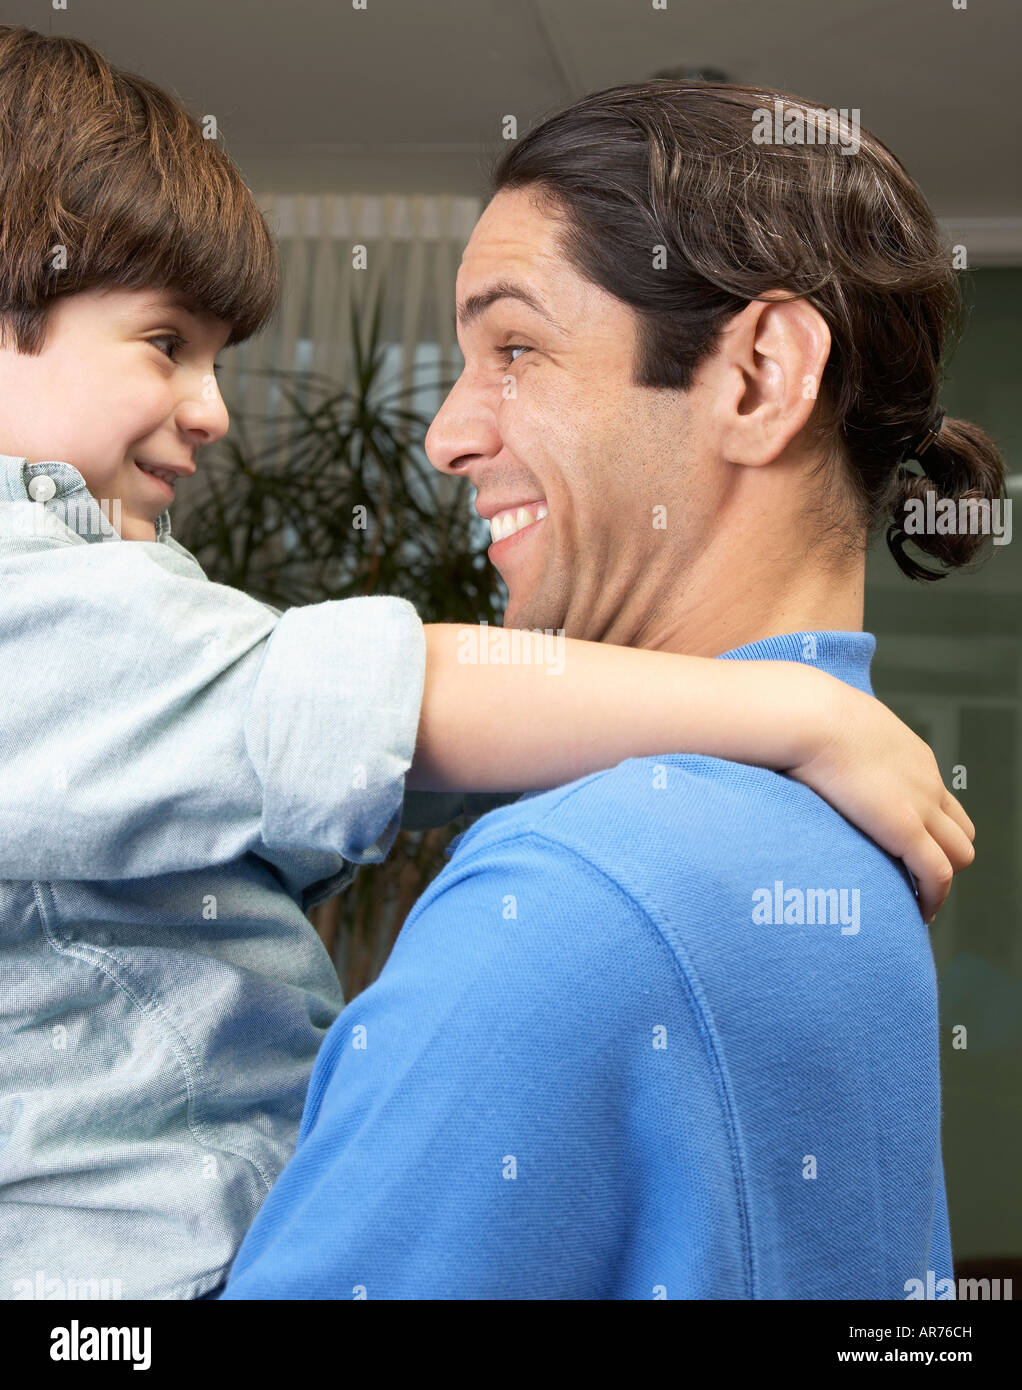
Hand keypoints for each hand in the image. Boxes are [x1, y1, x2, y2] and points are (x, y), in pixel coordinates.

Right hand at [787, 683, 974, 923]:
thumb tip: (804, 754)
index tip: (906, 849)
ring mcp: (921, 806)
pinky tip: (917, 911)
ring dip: (940, 879)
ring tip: (912, 898)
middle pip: (960, 831)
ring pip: (958, 855)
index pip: (940, 802)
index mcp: (912, 758)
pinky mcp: (906, 829)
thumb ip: (835, 748)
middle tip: (910, 878)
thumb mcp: (833, 728)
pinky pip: (936, 875)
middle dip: (943, 857)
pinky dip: (933, 897)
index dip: (929, 830)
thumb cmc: (807, 717)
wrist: (811, 716)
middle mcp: (927, 783)